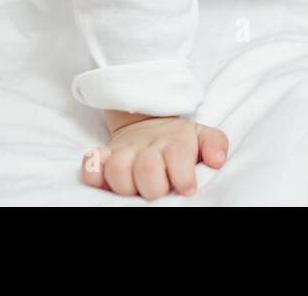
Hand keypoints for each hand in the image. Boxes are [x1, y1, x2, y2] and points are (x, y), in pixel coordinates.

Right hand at [81, 115, 228, 199]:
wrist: (149, 118)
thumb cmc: (179, 138)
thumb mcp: (203, 135)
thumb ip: (215, 144)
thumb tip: (217, 160)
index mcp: (174, 142)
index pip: (177, 157)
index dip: (182, 177)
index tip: (187, 187)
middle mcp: (147, 146)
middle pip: (146, 168)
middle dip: (154, 187)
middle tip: (160, 190)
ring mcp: (124, 150)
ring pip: (116, 169)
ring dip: (125, 184)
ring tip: (135, 188)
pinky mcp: (105, 153)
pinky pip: (90, 162)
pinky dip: (92, 171)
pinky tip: (103, 178)